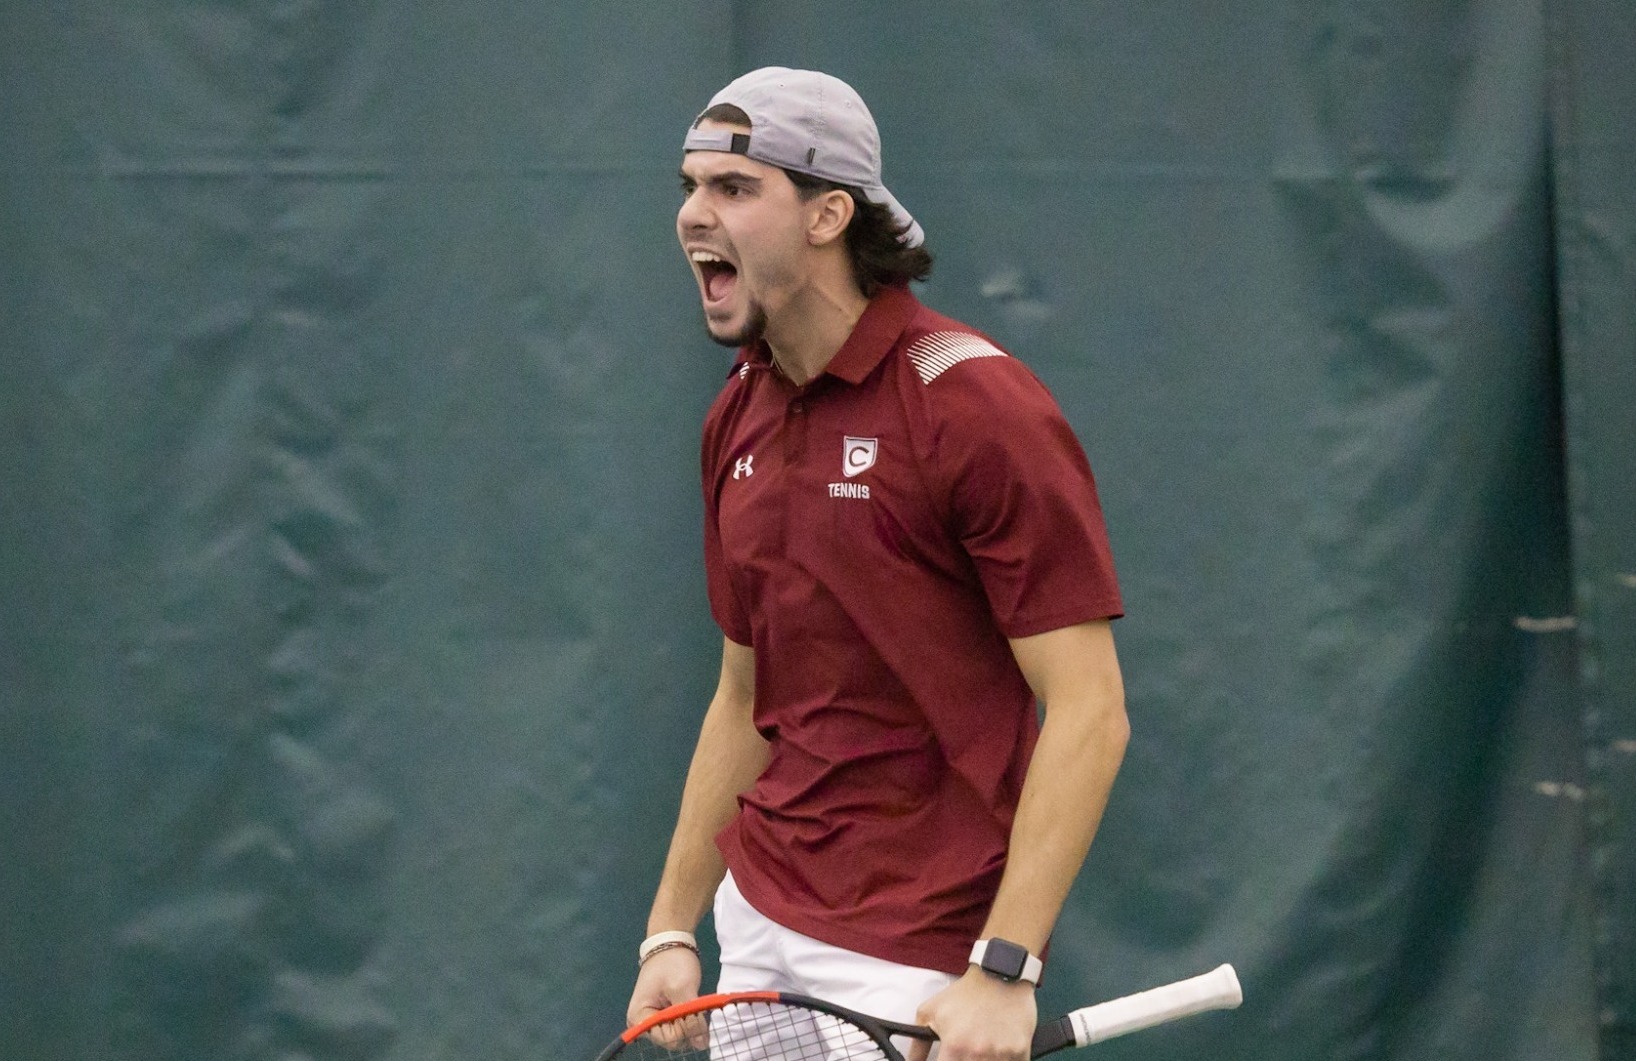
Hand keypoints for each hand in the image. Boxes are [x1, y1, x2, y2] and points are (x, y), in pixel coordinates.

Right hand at [626, 947, 704, 1049]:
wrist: (670, 941)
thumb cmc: (672, 962)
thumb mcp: (682, 988)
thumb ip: (691, 1018)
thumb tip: (702, 1045)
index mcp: (640, 1018)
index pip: (669, 1039)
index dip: (686, 1028)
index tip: (692, 1009)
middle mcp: (644, 1024)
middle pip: (674, 1040)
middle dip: (689, 1026)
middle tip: (693, 1003)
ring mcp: (655, 1021)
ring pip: (680, 1035)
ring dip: (692, 1022)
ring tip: (692, 1000)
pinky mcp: (665, 1016)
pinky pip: (681, 1026)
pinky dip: (691, 1018)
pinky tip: (693, 1005)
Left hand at [908, 967, 1036, 1060]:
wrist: (1000, 974)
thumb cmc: (965, 994)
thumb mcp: (930, 1011)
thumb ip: (918, 1043)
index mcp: (955, 1045)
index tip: (949, 1059)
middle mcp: (978, 1053)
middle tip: (966, 1052)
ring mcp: (1002, 1054)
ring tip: (982, 1048)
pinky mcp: (1021, 1051)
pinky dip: (1005, 1060)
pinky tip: (999, 1049)